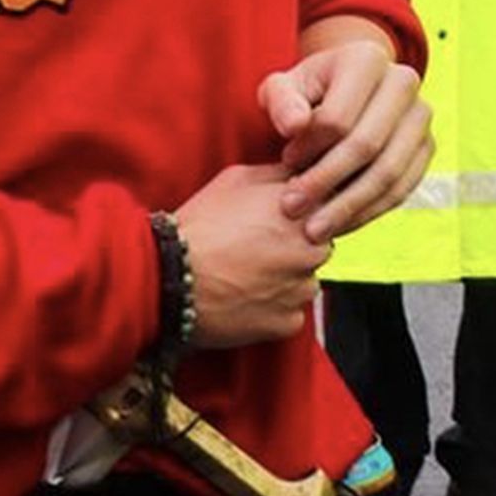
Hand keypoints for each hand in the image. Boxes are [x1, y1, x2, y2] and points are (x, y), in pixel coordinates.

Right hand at [171, 164, 329, 347]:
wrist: (170, 277)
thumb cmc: (200, 226)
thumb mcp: (236, 179)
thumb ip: (278, 174)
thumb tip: (299, 173)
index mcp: (301, 212)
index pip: (325, 211)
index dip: (302, 217)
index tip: (279, 223)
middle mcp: (309, 249)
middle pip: (319, 248)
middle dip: (297, 249)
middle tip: (260, 251)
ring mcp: (300, 288)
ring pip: (306, 283)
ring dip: (287, 281)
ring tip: (249, 276)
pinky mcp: (287, 322)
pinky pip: (291, 315)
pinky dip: (274, 311)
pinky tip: (247, 300)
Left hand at [260, 40, 431, 242]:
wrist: (346, 91)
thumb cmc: (309, 92)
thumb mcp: (284, 87)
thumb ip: (281, 102)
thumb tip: (294, 126)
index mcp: (367, 59)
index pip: (338, 117)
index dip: (308, 147)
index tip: (284, 163)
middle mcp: (404, 82)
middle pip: (367, 145)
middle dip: (325, 183)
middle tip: (291, 209)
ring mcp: (421, 115)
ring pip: (389, 172)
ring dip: (348, 206)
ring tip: (313, 228)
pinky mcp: (427, 146)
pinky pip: (403, 188)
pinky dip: (370, 212)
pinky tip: (339, 225)